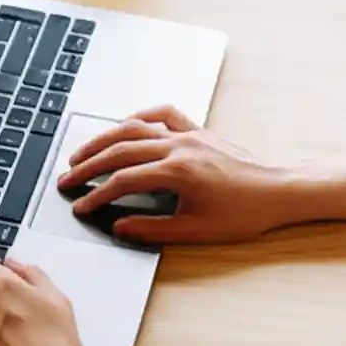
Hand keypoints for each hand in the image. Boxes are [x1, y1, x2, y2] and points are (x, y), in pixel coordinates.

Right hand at [56, 105, 290, 243]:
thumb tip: (120, 226)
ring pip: (135, 127)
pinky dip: (140, 117)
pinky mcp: (199, 130)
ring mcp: (189, 134)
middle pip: (121, 150)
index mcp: (178, 172)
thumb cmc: (244, 213)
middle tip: (67, 178)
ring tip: (83, 152)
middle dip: (89, 164)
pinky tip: (126, 125)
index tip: (80, 206)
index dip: (97, 195)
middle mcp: (179, 147)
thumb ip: (153, 229)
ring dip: (105, 138)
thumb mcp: (197, 231)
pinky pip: (163, 114)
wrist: (278, 191)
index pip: (123, 181)